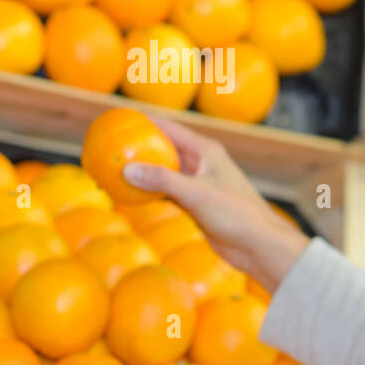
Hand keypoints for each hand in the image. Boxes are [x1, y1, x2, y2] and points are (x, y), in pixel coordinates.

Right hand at [121, 116, 310, 293]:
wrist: (259, 245)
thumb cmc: (237, 215)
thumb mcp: (197, 195)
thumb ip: (163, 180)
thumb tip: (127, 169)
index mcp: (206, 151)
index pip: (168, 127)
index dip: (142, 121)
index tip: (114, 119)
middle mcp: (202, 163)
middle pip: (163, 148)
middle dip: (137, 146)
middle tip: (105, 146)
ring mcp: (198, 183)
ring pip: (163, 171)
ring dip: (141, 171)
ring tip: (110, 169)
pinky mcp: (196, 203)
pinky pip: (166, 192)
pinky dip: (148, 191)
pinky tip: (128, 195)